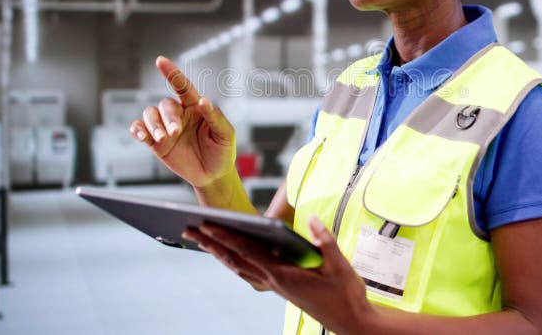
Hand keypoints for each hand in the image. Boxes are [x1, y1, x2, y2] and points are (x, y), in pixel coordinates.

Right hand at [129, 56, 235, 187]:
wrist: (213, 175)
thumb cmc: (222, 152)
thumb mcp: (226, 134)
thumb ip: (215, 117)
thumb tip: (204, 101)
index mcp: (196, 108)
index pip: (182, 86)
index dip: (171, 73)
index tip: (161, 61)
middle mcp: (179, 114)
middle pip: (165, 104)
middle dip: (168, 117)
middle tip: (175, 132)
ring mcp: (166, 128)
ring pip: (150, 114)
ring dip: (152, 124)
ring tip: (161, 138)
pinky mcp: (156, 143)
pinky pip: (140, 129)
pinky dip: (137, 129)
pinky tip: (141, 135)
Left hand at [184, 216, 373, 333]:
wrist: (352, 322)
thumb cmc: (346, 294)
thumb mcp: (340, 265)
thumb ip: (325, 241)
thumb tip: (311, 219)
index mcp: (284, 274)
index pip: (248, 250)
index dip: (226, 236)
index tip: (207, 224)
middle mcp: (273, 281)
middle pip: (234, 260)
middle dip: (211, 244)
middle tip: (189, 231)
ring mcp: (275, 287)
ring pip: (238, 269)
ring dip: (218, 254)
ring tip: (202, 241)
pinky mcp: (280, 289)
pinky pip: (249, 274)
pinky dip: (234, 263)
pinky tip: (230, 257)